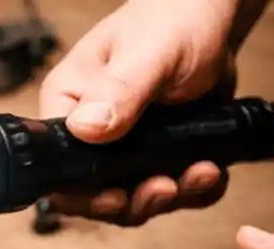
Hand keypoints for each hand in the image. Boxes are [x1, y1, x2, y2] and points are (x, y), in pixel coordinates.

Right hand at [38, 0, 250, 225]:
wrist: (214, 21)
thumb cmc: (172, 20)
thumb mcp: (147, 54)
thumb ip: (118, 91)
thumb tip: (85, 128)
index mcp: (70, 105)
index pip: (59, 169)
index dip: (84, 195)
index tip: (117, 197)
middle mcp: (94, 133)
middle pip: (100, 196)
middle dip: (138, 201)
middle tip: (168, 186)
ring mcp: (129, 149)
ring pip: (140, 200)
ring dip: (174, 196)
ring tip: (202, 171)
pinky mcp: (163, 156)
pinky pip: (176, 191)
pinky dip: (197, 191)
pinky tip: (212, 171)